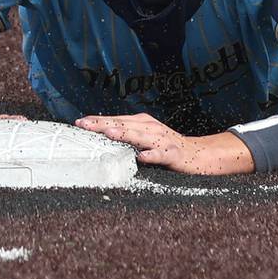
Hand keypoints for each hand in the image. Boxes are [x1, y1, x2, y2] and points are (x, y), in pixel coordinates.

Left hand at [75, 113, 250, 175]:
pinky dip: (152, 155)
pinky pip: (161, 154)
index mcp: (141, 123)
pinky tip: (142, 158)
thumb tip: (101, 135)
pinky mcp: (173, 154)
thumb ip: (126, 136)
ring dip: (125, 134)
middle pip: (123, 124)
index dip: (97, 121)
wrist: (199, 154)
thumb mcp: (144, 137)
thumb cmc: (167, 146)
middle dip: (103, 124)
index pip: (115, 120)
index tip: (78, 122)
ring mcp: (162, 140)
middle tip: (84, 125)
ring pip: (140, 136)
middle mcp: (150, 127)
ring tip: (109, 134)